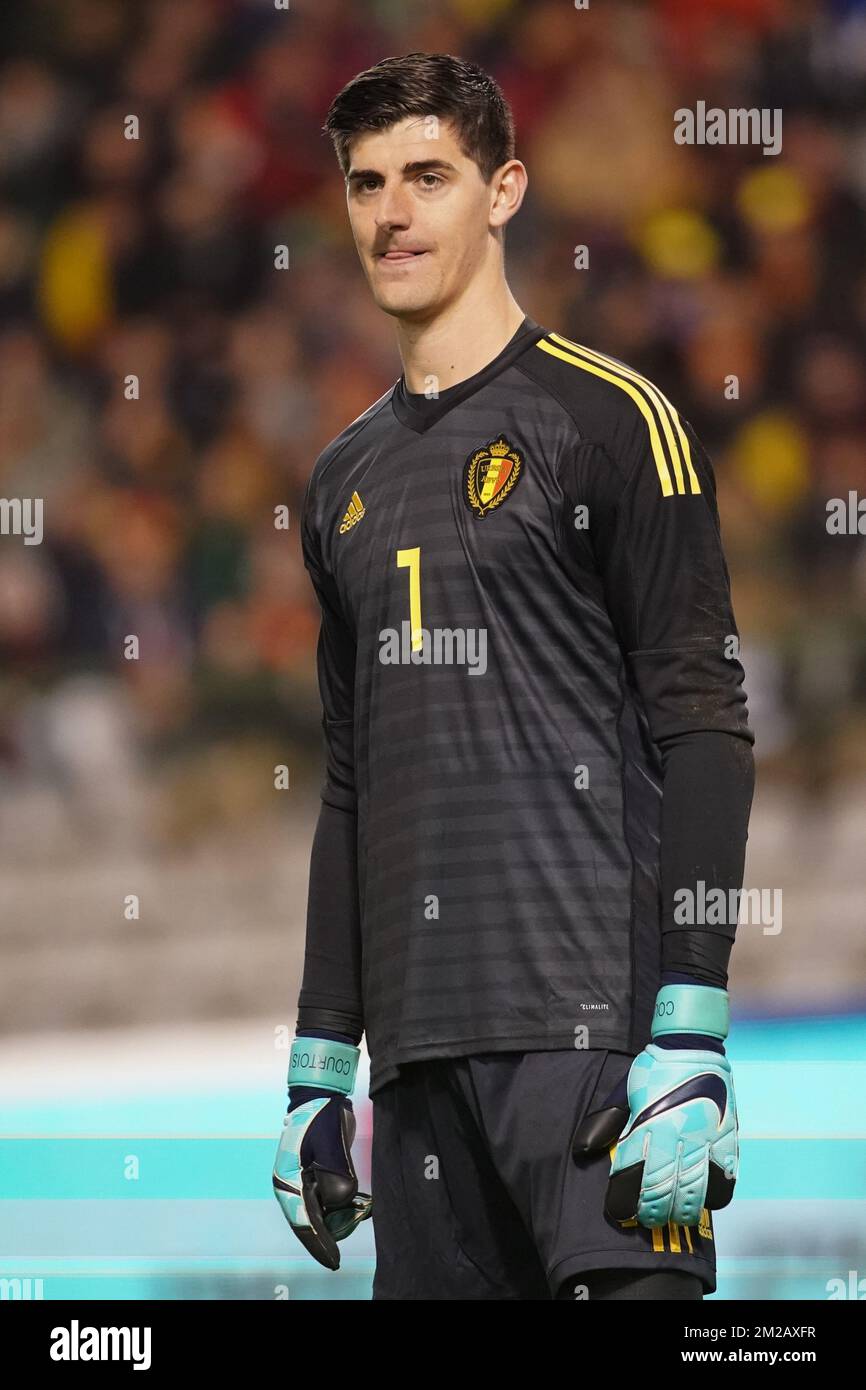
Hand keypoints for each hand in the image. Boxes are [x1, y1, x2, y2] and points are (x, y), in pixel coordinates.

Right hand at [272, 1036, 371, 1269]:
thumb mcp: (330, 1144)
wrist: (320, 1095)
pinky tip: (358, 1206)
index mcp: (287, 1180)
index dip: (319, 1243)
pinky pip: (325, 1198)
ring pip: (319, 1212)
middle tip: (339, 1256)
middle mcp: (291, 1185)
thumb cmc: (321, 1117)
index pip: (303, 1220)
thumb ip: (337, 1174)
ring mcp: (302, 1180)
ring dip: (337, 1220)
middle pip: (309, 1220)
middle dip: (327, 1237)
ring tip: (358, 1220)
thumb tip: (345, 1198)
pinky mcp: (313, 1175)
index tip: (334, 1260)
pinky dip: (340, 1206)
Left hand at [572, 985, 737, 1227]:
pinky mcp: (728, 1139)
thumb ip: (605, 1121)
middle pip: (663, 1190)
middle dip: (653, 1212)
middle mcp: (677, 1134)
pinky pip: (725, 1179)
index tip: (621, 1211)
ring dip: (682, 1210)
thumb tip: (584, 1150)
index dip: (626, 1201)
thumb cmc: (654, 1070)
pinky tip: (705, 1199)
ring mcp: (705, 1139)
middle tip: (648, 1220)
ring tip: (674, 1216)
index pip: (632, 1175)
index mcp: (647, 1123)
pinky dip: (714, 1196)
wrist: (692, 1045)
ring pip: (694, 1191)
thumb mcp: (623, 1091)